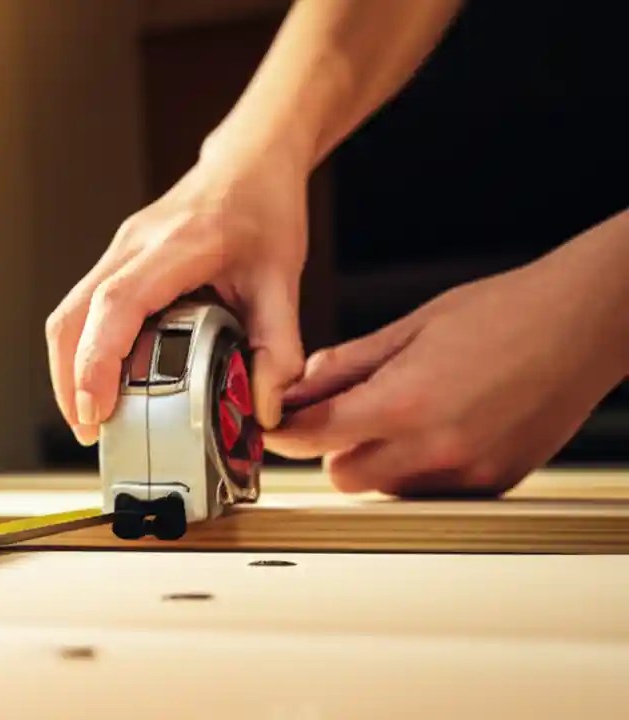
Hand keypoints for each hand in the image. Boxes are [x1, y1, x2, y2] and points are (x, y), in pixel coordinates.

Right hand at [45, 133, 310, 445]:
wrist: (249, 162)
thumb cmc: (263, 209)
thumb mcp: (284, 280)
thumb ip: (278, 347)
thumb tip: (264, 409)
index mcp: (178, 245)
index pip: (117, 304)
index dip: (97, 361)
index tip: (95, 409)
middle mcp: (134, 245)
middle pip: (72, 316)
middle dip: (70, 380)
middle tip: (90, 431)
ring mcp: (117, 251)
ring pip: (68, 314)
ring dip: (70, 369)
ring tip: (94, 417)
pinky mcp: (114, 261)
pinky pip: (82, 309)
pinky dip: (83, 351)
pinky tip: (104, 382)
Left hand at [265, 242, 628, 496]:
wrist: (585, 323)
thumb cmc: (506, 313)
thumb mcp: (411, 326)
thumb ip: (349, 364)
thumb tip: (302, 384)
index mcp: (405, 401)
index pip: (316, 437)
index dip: (286, 432)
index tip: (274, 427)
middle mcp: (436, 447)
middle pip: (343, 477)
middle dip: (333, 448)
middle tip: (347, 413)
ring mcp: (468, 472)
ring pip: (387, 489)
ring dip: (379, 462)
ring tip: (407, 413)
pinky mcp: (495, 484)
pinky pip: (431, 491)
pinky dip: (420, 470)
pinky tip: (442, 428)